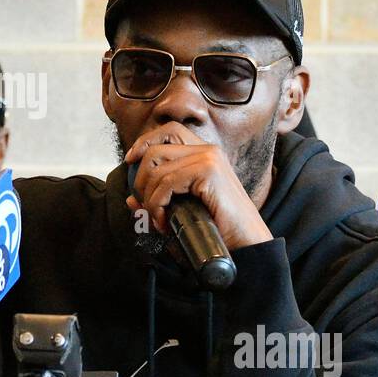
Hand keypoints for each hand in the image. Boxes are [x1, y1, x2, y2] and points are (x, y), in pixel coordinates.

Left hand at [123, 122, 271, 250]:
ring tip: (159, 220)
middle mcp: (207, 150)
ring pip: (156, 169)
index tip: (130, 161)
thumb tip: (130, 200)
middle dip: (141, 180)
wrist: (247, 244)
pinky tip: (165, 222)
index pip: (167, 131)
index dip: (144, 142)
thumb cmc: (219, 230)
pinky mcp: (209, 172)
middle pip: (155, 149)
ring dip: (149, 199)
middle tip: (147, 206)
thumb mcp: (182, 212)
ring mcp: (209, 159)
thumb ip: (158, 202)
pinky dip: (157, 204)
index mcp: (204, 153)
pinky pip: (166, 183)